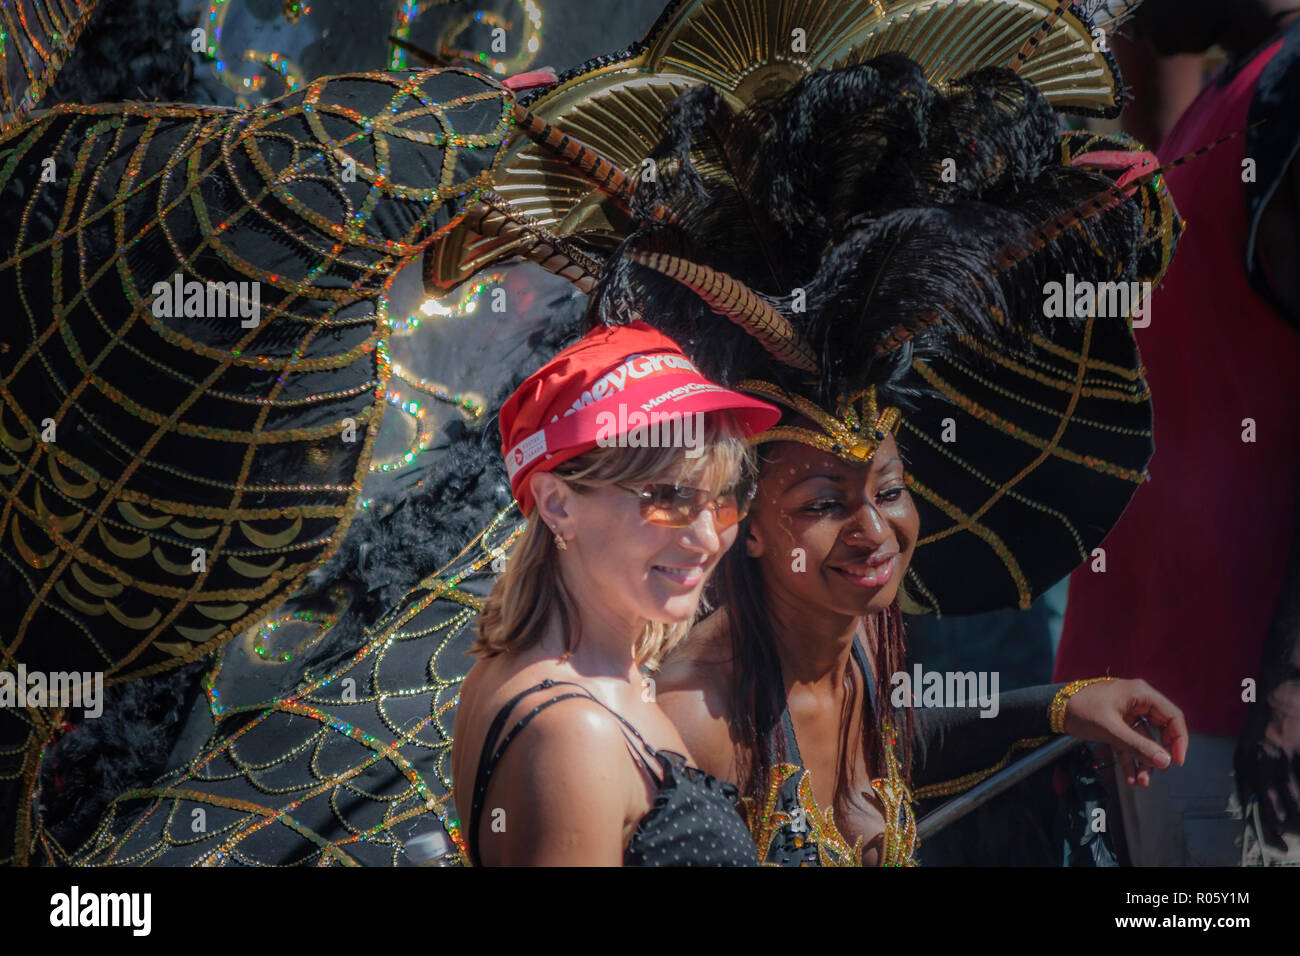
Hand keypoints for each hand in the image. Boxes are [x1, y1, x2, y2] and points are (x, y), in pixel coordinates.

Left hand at [1062, 679, 1188, 787]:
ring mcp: (1127, 713)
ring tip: (1142, 783)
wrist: (1052, 709)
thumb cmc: (1080, 710)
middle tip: (1158, 773)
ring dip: (1143, 762)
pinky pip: (1129, 743)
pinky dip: (1130, 760)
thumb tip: (1165, 762)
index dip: (1179, 739)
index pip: (1172, 716)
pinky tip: (1131, 779)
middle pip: (1161, 730)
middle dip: (1158, 754)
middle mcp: (1137, 701)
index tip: (1177, 762)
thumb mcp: (1110, 729)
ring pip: (1144, 740)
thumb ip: (1138, 746)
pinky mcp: (1117, 724)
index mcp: (1140, 693)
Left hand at [1235, 678, 1299, 851]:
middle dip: (1287, 826)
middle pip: (1276, 808)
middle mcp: (1261, 763)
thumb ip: (1250, 775)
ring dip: (1299, 812)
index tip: (1278, 840)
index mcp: (1245, 764)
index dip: (1268, 827)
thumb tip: (1255, 802)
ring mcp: (1283, 757)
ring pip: (1295, 798)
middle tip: (1291, 834)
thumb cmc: (1265, 720)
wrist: (1280, 691)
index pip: (1254, 804)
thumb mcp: (1247, 747)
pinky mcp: (1298, 750)